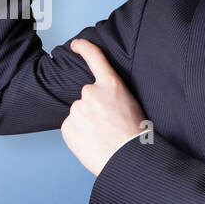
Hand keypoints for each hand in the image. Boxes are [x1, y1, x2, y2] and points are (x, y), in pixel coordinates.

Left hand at [60, 39, 147, 176]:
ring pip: (79, 113)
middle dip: (94, 108)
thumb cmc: (136, 136)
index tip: (76, 44)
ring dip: (87, 123)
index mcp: (111, 84)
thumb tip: (100, 103)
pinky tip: (93, 143)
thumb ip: (112, 95)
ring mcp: (77, 109)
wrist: (129, 159)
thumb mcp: (131, 103)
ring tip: (103, 137)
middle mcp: (90, 92)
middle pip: (87, 96)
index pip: (94, 57)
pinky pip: (72, 128)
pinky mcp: (67, 126)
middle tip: (108, 126)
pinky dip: (79, 135)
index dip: (83, 48)